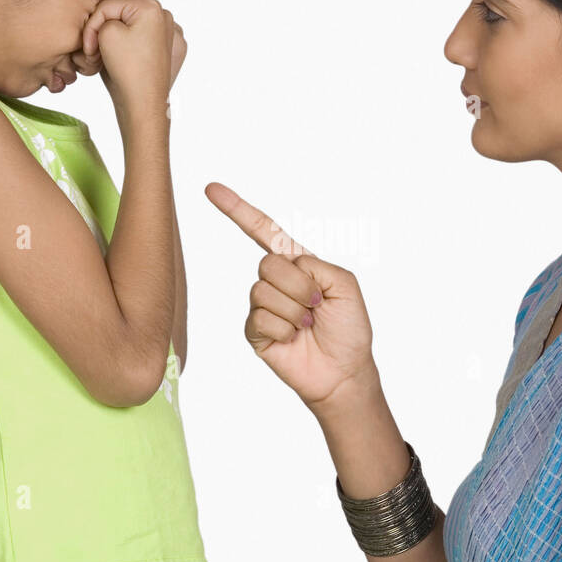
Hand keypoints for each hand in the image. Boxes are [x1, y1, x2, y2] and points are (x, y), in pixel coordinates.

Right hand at [75, 0, 182, 132]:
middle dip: (104, 34)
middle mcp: (167, 18)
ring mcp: (173, 36)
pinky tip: (127, 64)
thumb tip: (111, 23)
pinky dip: (133, 51)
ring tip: (108, 60)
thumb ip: (102, 18)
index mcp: (151, 7)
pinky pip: (145, 45)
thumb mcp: (104, 33)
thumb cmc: (126, 70)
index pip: (107, 7)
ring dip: (117, 42)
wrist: (144, 105)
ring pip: (133, 31)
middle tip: (94, 55)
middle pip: (121, 18)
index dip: (91, 27)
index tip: (87, 49)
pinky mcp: (172, 53)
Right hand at [205, 182, 377, 410]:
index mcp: (297, 264)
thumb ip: (317, 265)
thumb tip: (286, 267)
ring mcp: (263, 306)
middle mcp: (277, 281)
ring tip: (307, 326)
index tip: (212, 189)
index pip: (263, 231)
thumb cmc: (349, 330)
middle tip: (316, 305)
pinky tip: (294, 338)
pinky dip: (284, 328)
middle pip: (267, 264)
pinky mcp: (254, 331)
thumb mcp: (346, 286)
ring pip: (263, 291)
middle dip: (298, 286)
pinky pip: (259, 318)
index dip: (238, 210)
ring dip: (294, 311)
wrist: (343, 372)